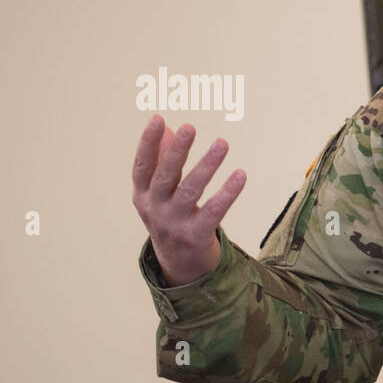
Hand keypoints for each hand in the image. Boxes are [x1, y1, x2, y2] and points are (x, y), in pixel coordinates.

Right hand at [132, 115, 245, 285]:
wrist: (180, 263)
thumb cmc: (170, 216)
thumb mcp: (160, 193)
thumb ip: (163, 162)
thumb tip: (171, 129)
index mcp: (142, 195)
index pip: (142, 166)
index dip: (147, 143)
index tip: (158, 119)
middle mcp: (154, 209)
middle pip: (166, 176)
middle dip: (177, 151)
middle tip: (191, 126)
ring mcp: (175, 224)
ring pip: (191, 191)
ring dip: (207, 165)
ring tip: (222, 143)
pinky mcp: (197, 236)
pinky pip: (214, 211)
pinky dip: (228, 192)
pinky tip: (240, 174)